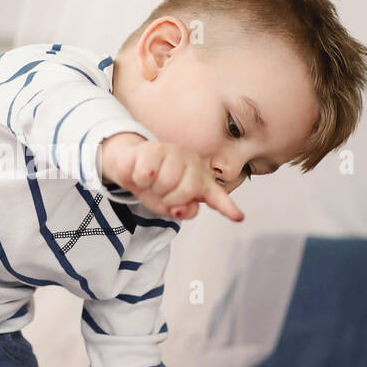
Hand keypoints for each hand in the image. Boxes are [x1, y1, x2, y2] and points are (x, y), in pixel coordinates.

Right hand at [100, 133, 242, 222]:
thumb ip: (181, 211)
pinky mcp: (153, 148)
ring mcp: (174, 153)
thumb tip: (181, 209)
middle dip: (169, 199)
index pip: (217, 196)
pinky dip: (139, 180)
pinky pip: (147, 174)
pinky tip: (140, 173)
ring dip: (152, 190)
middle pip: (187, 191)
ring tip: (150, 183)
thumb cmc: (153, 186)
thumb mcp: (168, 205)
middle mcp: (192, 164)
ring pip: (166, 183)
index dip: (228, 208)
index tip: (238, 218)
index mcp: (200, 180)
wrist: (128, 165)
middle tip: (160, 194)